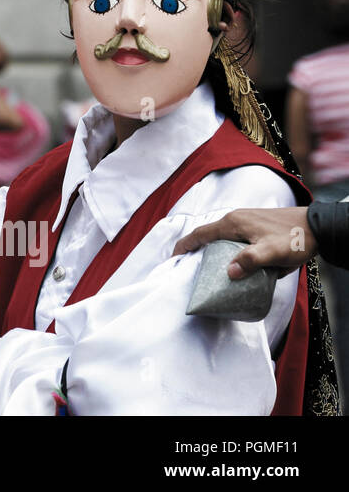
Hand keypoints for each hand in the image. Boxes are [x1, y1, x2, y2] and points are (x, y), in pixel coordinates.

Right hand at [172, 207, 314, 277]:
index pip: (200, 234)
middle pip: (209, 235)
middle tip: (192, 267)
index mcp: (233, 223)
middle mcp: (235, 218)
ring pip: (223, 236)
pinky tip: (238, 261)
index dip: (184, 245)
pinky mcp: (256, 224)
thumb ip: (250, 260)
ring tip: (213, 268)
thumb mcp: (272, 253)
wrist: (318, 226)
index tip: (173, 256)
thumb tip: (229, 273)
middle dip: (198, 249)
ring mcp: (246, 220)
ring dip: (215, 250)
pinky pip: (235, 237)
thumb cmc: (294, 238)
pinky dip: (229, 248)